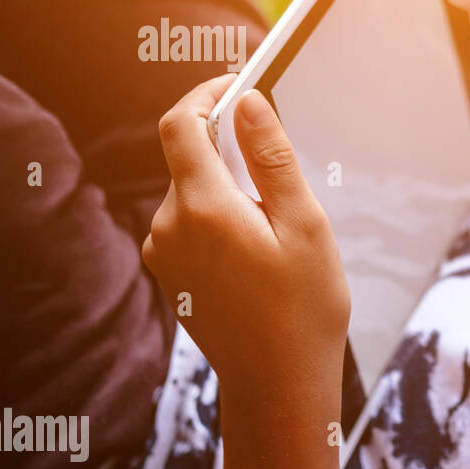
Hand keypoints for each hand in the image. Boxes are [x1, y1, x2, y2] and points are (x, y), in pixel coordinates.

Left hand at [141, 75, 349, 422]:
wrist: (278, 382)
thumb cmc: (304, 309)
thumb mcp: (305, 225)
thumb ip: (272, 158)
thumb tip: (247, 103)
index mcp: (204, 209)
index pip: (180, 124)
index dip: (205, 94)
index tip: (238, 85)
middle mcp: (170, 226)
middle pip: (188, 157)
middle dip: (231, 151)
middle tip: (283, 176)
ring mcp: (164, 252)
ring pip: (192, 191)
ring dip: (230, 188)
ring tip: (278, 230)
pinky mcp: (170, 272)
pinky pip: (190, 222)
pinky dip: (221, 217)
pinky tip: (259, 252)